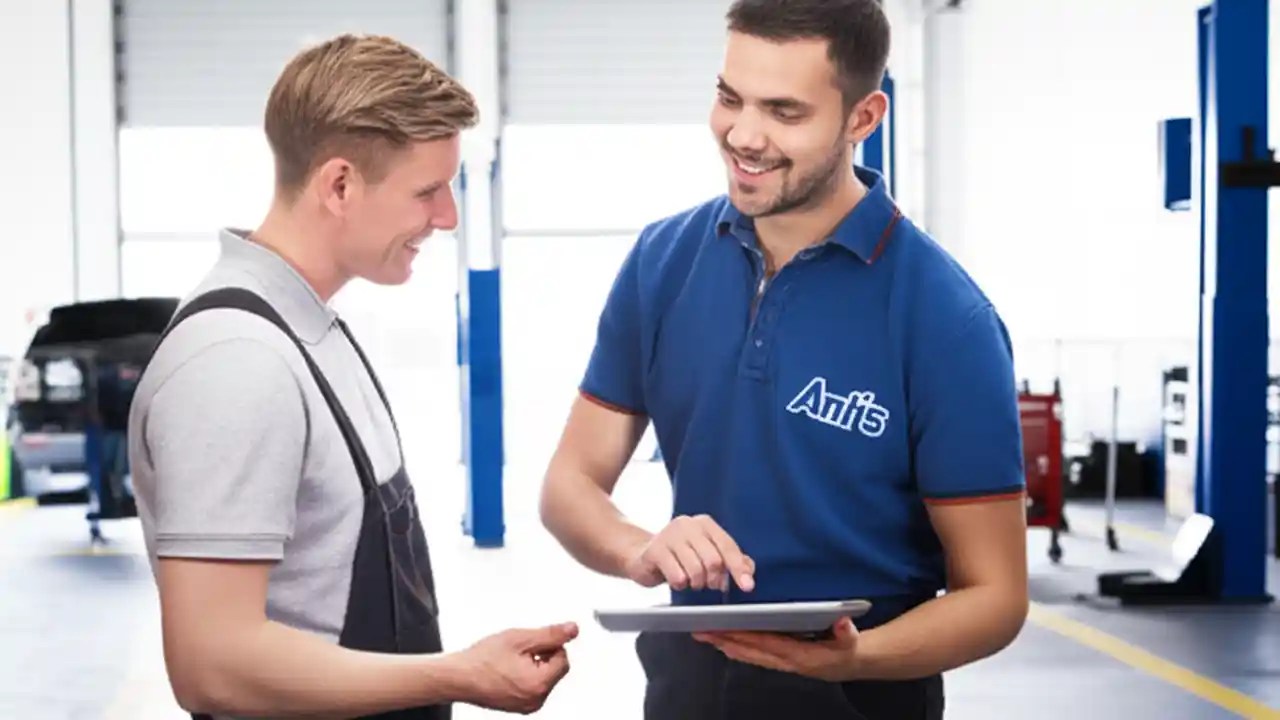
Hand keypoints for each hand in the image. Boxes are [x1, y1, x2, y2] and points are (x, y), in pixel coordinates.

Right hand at [458, 622, 578, 713]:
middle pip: (555, 670)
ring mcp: (527, 706)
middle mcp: (536, 700)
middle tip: (519, 649)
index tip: (532, 642)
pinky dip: (525, 675)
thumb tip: (572, 629)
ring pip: (543, 678)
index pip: (563, 659)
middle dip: (542, 656)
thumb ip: (550, 634)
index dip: (549, 645)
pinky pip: (532, 687)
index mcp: (539, 684)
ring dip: (533, 665)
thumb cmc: (482, 660)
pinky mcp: (518, 706)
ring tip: (510, 659)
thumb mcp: (520, 638)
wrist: (458, 676)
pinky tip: (507, 669)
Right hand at [623, 514, 755, 591]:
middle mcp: (687, 525)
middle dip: (714, 579)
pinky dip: (680, 585)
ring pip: (695, 570)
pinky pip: (677, 576)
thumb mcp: (707, 554)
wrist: (642, 556)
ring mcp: (669, 536)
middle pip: (713, 560)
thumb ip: (731, 560)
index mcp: (704, 524)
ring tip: (690, 581)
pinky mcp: (654, 551)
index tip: (747, 586)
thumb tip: (748, 570)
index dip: (739, 568)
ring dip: (696, 584)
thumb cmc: (679, 556)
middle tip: (709, 585)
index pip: (728, 546)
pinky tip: (676, 580)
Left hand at [693, 617, 858, 681]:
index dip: (746, 637)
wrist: (851, 664)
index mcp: (800, 656)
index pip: (767, 644)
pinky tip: (724, 643)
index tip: (726, 629)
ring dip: (726, 646)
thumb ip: (846, 632)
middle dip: (725, 641)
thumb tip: (842, 622)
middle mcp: (786, 662)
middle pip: (750, 652)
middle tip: (703, 632)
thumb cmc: (847, 649)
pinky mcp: (780, 661)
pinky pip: (753, 656)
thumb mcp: (851, 640)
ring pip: (748, 655)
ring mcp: (781, 663)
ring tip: (706, 636)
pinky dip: (737, 650)